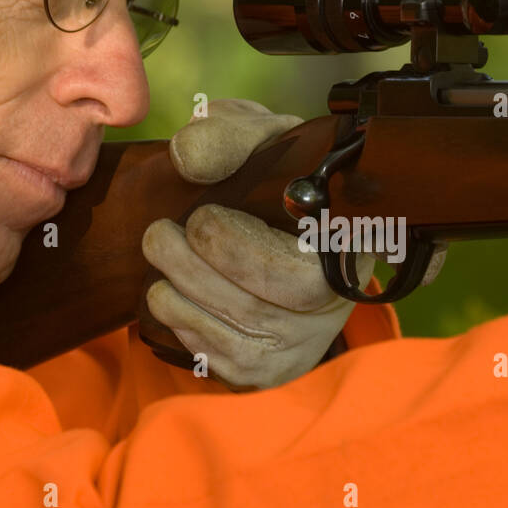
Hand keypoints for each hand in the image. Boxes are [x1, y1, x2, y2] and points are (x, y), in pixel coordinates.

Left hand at [142, 99, 444, 388]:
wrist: (290, 234)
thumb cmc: (280, 183)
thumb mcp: (264, 143)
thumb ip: (231, 135)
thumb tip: (186, 159)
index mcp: (348, 253)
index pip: (301, 277)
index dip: (241, 251)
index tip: (202, 216)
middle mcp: (331, 311)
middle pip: (251, 306)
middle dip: (189, 266)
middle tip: (159, 232)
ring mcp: (297, 347)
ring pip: (222, 331)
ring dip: (173, 290)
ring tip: (162, 253)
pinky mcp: (263, 372)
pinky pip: (210, 354)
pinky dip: (177, 319)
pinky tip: (173, 289)